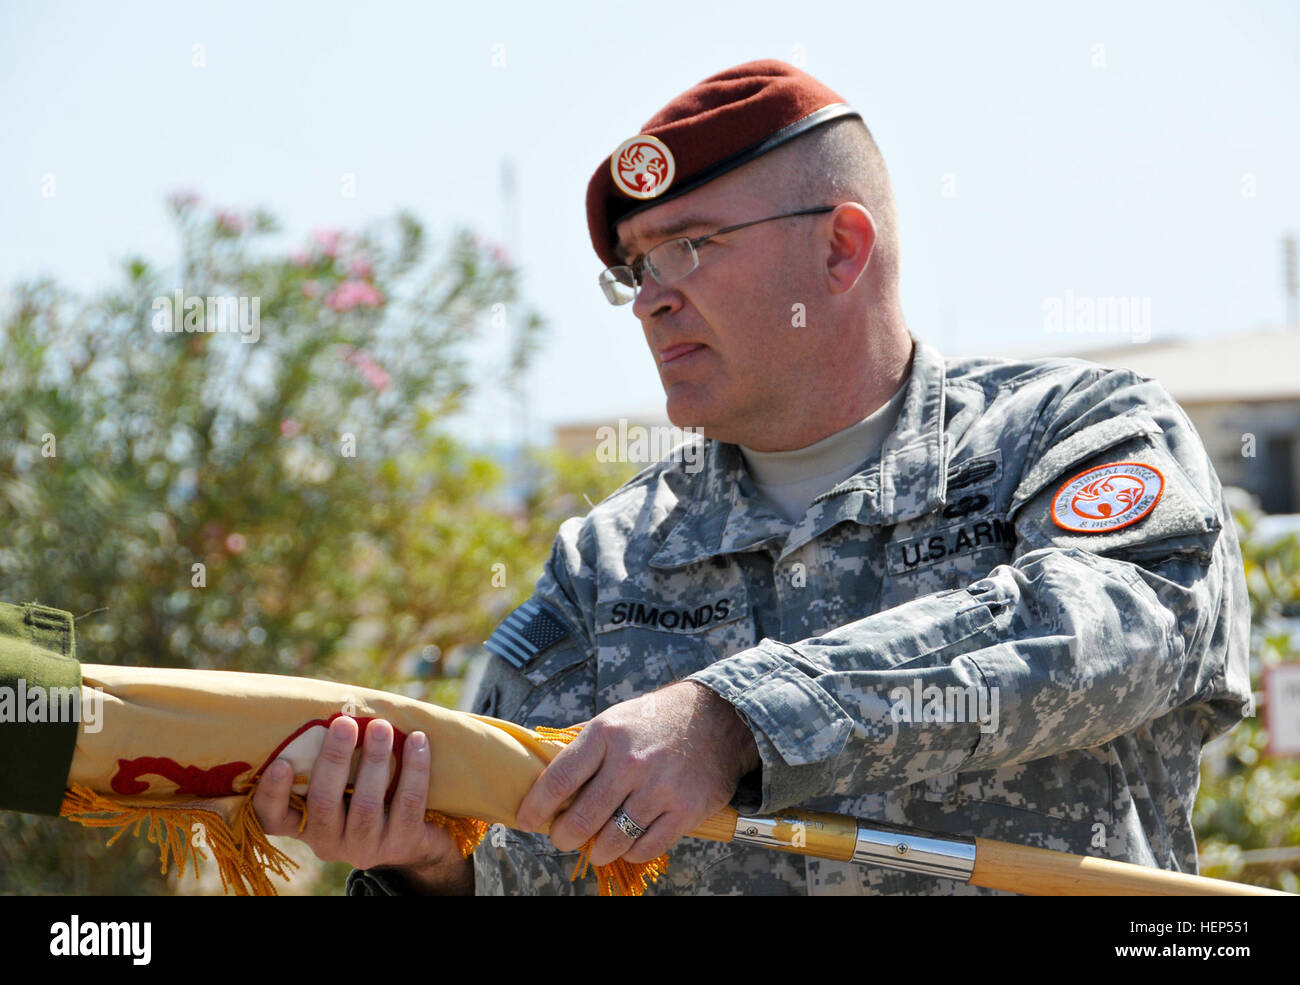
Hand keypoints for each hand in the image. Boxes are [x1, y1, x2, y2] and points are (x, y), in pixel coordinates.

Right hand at [252, 715, 471, 892]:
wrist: (416, 838)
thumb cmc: (367, 795)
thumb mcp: (340, 786)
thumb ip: (327, 759)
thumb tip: (332, 705)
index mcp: (304, 825)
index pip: (273, 819)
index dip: (273, 794)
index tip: (281, 763)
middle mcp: (329, 842)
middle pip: (324, 804)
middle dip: (334, 759)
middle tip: (343, 722)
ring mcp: (366, 848)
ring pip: (366, 805)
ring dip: (374, 760)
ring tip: (381, 726)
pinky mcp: (403, 844)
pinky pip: (408, 804)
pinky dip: (414, 769)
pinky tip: (418, 740)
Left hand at [515, 681, 759, 866]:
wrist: (717, 718)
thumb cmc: (656, 719)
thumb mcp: (615, 716)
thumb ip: (580, 741)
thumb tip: (540, 757)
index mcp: (605, 735)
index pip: (559, 780)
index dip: (537, 807)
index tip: (527, 820)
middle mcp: (629, 762)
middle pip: (582, 819)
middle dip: (563, 837)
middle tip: (562, 838)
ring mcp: (658, 789)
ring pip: (612, 840)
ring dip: (597, 850)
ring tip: (596, 846)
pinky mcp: (684, 810)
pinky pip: (646, 847)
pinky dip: (630, 852)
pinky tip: (627, 844)